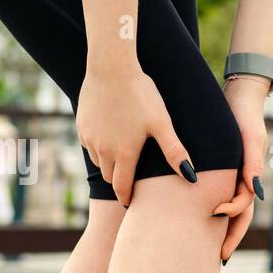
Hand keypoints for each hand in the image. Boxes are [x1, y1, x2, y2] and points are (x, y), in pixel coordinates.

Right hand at [76, 63, 192, 205]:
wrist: (111, 68)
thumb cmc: (141, 95)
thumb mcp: (162, 124)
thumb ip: (175, 151)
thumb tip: (192, 177)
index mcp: (124, 153)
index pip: (122, 187)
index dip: (127, 197)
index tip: (130, 204)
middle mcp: (103, 150)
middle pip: (109, 176)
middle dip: (118, 180)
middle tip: (128, 182)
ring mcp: (89, 138)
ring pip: (98, 161)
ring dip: (108, 163)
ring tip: (121, 159)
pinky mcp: (81, 125)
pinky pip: (89, 145)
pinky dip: (98, 147)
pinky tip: (109, 137)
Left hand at [216, 75, 270, 261]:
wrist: (239, 96)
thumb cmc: (245, 116)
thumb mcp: (250, 139)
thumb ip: (253, 165)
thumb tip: (256, 193)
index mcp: (251, 176)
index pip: (243, 205)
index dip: (230, 213)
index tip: (213, 213)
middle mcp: (244, 180)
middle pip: (240, 217)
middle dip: (231, 238)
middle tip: (220, 258)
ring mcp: (235, 178)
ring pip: (232, 212)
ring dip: (223, 231)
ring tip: (212, 250)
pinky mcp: (225, 171)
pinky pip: (221, 197)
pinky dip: (215, 213)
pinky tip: (202, 222)